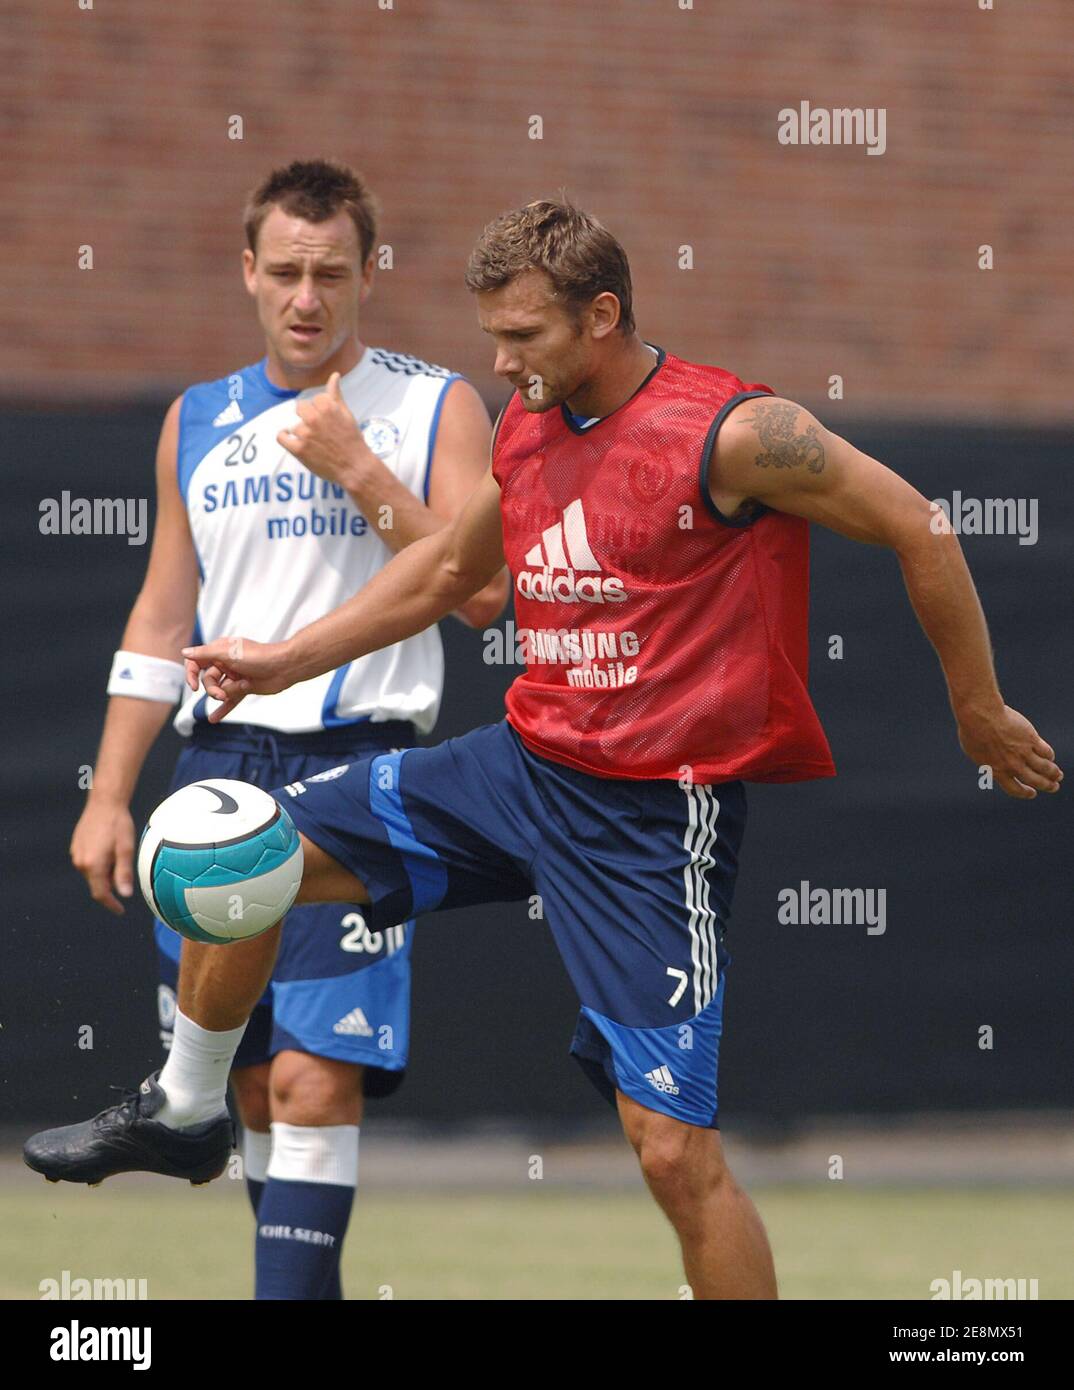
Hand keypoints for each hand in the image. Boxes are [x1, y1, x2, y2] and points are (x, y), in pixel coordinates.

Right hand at [70, 799, 136, 914]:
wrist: (104, 803)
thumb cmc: (118, 824)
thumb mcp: (126, 849)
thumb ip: (124, 873)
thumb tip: (125, 895)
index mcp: (93, 865)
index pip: (101, 894)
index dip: (111, 904)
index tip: (121, 910)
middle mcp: (81, 862)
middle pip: (96, 884)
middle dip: (110, 886)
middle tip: (125, 874)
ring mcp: (76, 854)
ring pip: (92, 874)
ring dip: (105, 874)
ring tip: (118, 858)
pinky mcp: (76, 847)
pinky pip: (88, 864)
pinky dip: (99, 865)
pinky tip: (109, 851)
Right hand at [181, 637, 292, 722]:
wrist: (284, 667)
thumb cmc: (259, 656)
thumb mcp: (228, 653)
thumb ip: (205, 654)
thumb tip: (184, 652)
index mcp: (220, 650)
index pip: (196, 661)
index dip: (191, 673)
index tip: (192, 686)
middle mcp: (225, 662)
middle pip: (208, 680)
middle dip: (212, 689)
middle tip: (222, 695)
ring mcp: (235, 676)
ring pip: (219, 691)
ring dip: (224, 696)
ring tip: (232, 695)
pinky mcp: (244, 688)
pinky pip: (230, 700)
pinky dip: (223, 709)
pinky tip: (213, 719)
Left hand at [277, 371, 374, 486]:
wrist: (354, 467)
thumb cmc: (352, 439)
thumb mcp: (346, 413)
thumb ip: (336, 394)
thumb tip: (334, 375)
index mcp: (326, 406)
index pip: (314, 400)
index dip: (320, 410)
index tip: (327, 421)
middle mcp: (314, 418)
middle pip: (300, 408)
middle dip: (307, 417)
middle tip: (318, 430)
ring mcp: (305, 434)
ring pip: (295, 426)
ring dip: (302, 433)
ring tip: (315, 443)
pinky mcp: (298, 449)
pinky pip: (282, 437)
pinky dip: (284, 437)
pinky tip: (290, 438)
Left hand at [957, 704, 1062, 798]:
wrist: (980, 716)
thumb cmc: (972, 731)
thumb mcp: (974, 752)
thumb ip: (986, 760)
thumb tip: (990, 763)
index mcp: (997, 770)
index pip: (1014, 789)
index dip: (1025, 793)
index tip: (1032, 793)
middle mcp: (1012, 765)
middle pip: (1035, 781)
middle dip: (1046, 786)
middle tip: (1054, 787)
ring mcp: (1023, 752)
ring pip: (1044, 768)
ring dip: (1053, 773)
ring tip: (1058, 775)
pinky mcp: (1031, 739)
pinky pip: (1046, 751)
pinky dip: (1049, 755)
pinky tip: (1050, 756)